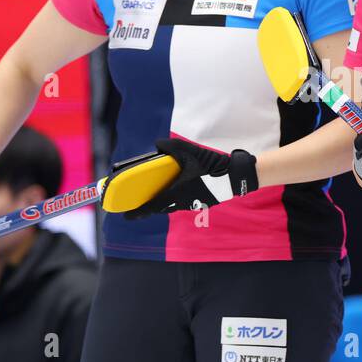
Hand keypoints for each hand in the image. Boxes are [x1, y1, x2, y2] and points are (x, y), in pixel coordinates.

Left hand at [124, 138, 257, 217]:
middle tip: (140, 204)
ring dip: (163, 202)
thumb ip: (171, 147)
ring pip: (172, 206)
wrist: (234, 177)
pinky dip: (175, 198)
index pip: (153, 206)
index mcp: (177, 192)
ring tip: (157, 194)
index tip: (127, 216)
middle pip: (161, 208)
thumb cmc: (211, 166)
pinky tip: (178, 188)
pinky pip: (183, 203)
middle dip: (149, 207)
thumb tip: (157, 145)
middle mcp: (183, 201)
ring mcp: (193, 204)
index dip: (139, 212)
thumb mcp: (190, 151)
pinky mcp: (201, 202)